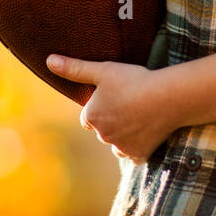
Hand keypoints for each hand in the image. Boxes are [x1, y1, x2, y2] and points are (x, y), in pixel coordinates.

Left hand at [46, 54, 173, 163]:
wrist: (167, 97)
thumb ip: (74, 68)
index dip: (99, 107)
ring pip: (116, 144)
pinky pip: (134, 155)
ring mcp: (122, 147)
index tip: (113, 98)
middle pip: (103, 130)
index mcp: (91, 117)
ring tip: (138, 118)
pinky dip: (137, 147)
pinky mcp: (139, 155)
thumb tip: (48, 60)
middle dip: (111, 121)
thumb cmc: (133, 81)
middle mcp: (103, 136)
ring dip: (122, 136)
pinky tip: (145, 134)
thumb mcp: (102, 70)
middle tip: (129, 104)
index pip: (88, 117)